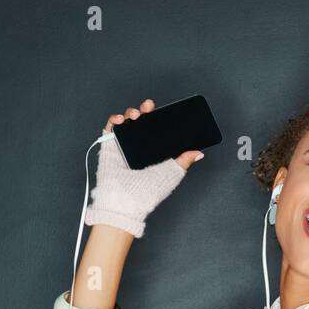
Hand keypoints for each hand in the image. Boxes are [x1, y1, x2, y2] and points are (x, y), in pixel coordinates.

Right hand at [85, 98, 205, 237]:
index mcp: (152, 152)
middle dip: (145, 110)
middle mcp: (137, 147)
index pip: (155, 129)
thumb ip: (184, 161)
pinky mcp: (109, 147)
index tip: (162, 110)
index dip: (158, 117)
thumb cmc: (148, 192)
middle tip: (149, 107)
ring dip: (131, 112)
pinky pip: (110, 129)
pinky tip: (122, 119)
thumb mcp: (172, 174)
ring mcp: (123, 146)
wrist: (127, 201)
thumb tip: (199, 152)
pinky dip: (114, 120)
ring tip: (135, 115)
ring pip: (126, 122)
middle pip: (141, 122)